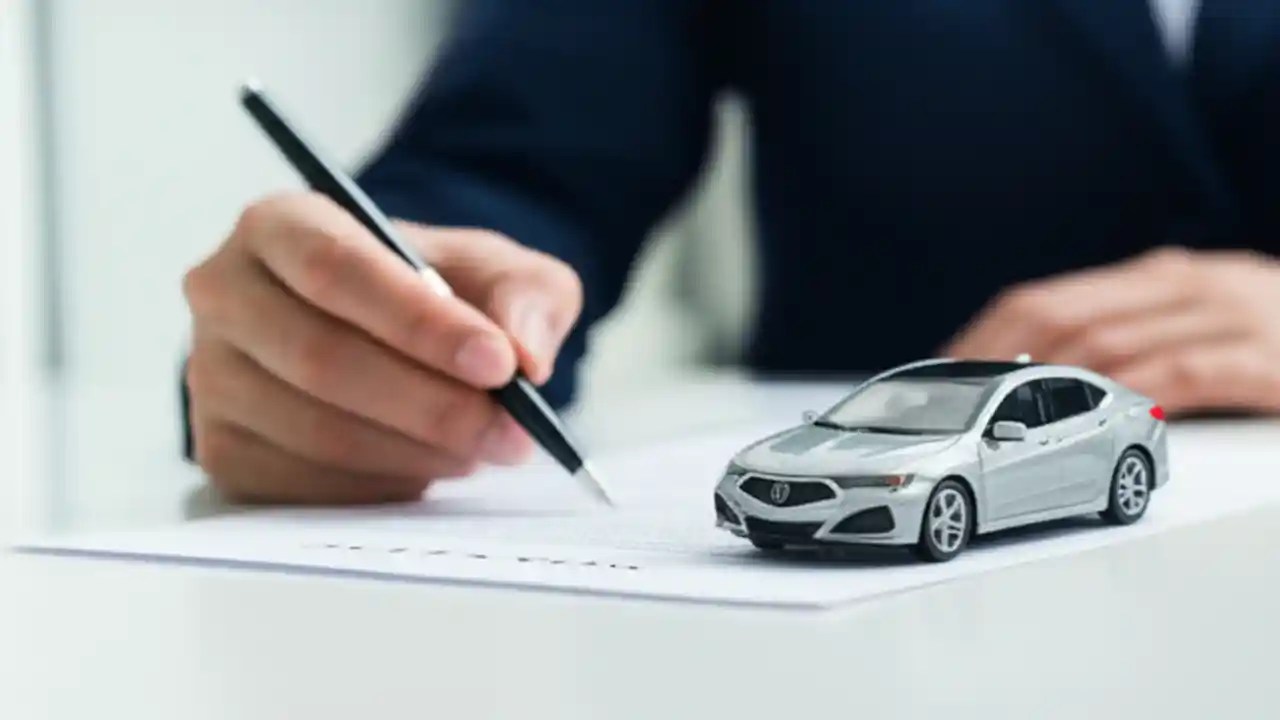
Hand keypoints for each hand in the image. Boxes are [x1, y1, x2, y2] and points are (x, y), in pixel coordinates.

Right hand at [182, 192, 582, 502]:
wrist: (391, 343)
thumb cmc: (436, 295)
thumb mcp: (498, 272)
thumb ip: (524, 296)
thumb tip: (524, 355)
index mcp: (280, 225)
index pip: (335, 268)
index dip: (419, 322)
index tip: (499, 364)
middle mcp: (226, 295)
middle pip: (320, 358)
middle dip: (430, 404)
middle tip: (510, 431)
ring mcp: (212, 379)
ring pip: (315, 431)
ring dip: (416, 451)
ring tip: (481, 447)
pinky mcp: (223, 451)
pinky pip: (305, 486)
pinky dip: (383, 484)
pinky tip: (428, 467)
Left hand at [942, 247, 1279, 414]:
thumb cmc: (1272, 342)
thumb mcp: (1194, 324)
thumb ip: (1127, 333)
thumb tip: (1027, 365)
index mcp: (1158, 278)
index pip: (1042, 299)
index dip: (981, 337)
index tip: (934, 375)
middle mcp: (1187, 286)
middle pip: (1062, 318)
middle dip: (996, 364)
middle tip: (952, 405)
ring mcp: (1232, 317)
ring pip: (1115, 344)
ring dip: (1045, 386)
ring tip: (996, 418)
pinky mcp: (1271, 361)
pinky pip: (1188, 373)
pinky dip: (1132, 394)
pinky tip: (1090, 418)